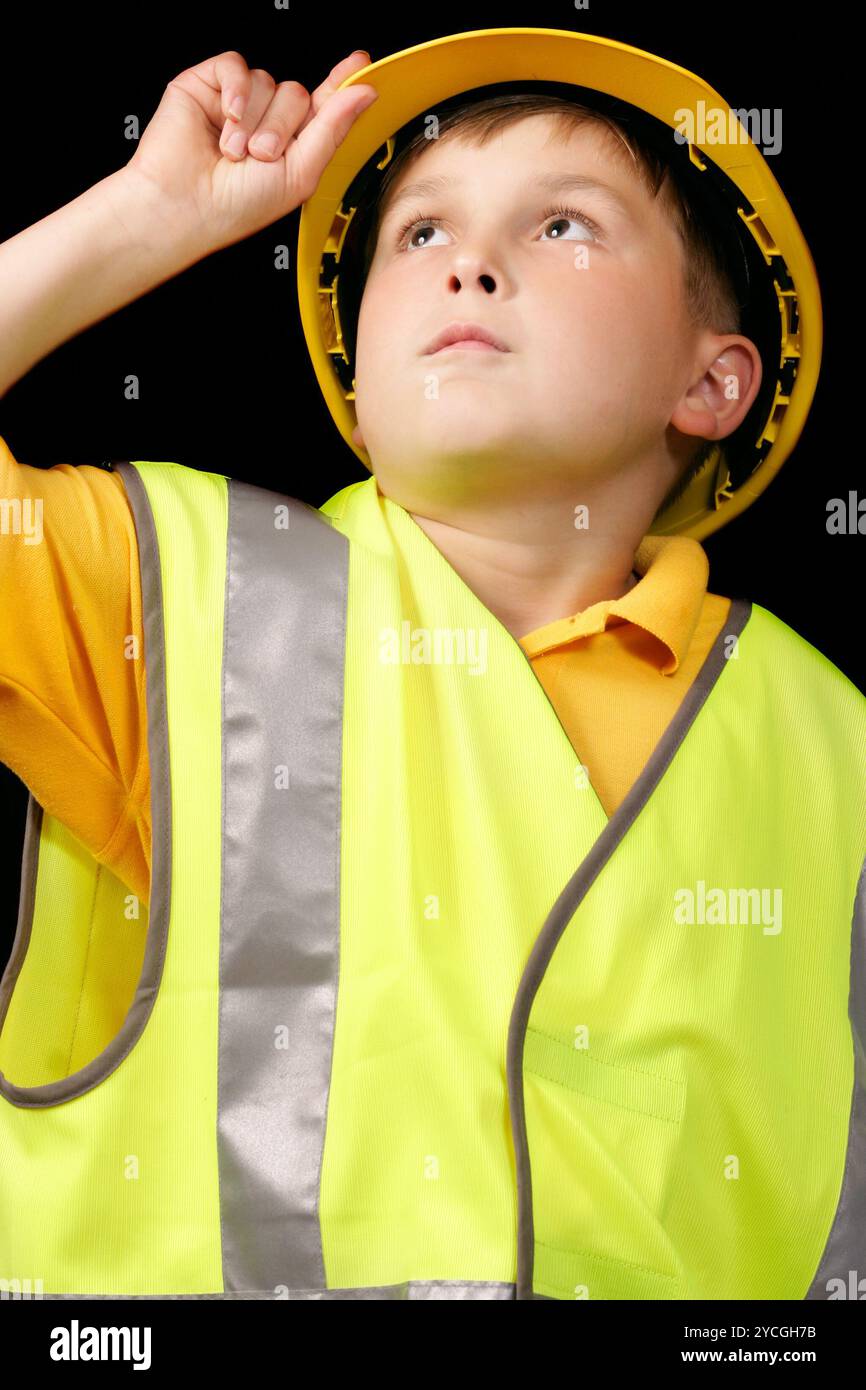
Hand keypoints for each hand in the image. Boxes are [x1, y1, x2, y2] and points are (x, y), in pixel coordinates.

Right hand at [121, 49, 377, 257]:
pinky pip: (237, 66)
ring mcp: (237, 103)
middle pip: (296, 93)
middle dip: (281, 128)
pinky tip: (227, 118)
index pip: (322, 105)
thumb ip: (334, 127)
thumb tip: (365, 91)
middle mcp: (265, 122)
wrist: (185, 205)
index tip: (361, 63)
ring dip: (254, 121)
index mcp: (291, 146)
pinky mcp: (208, 86)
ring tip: (235, 152)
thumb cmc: (237, 205)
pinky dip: (236, 92)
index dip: (342, 84)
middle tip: (261, 156)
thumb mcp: (301, 173)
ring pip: (267, 81)